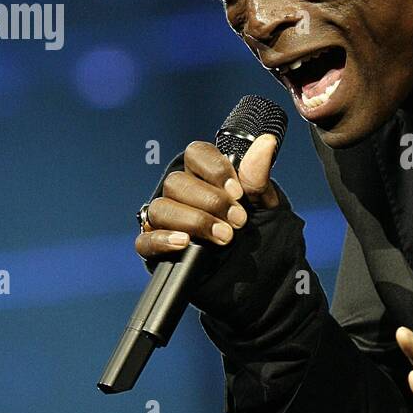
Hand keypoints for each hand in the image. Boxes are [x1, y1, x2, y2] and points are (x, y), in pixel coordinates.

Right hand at [134, 135, 280, 258]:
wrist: (258, 270)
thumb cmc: (257, 229)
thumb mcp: (263, 203)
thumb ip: (257, 175)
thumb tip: (267, 141)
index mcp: (205, 175)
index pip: (196, 154)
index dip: (215, 170)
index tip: (238, 193)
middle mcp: (181, 193)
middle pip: (176, 182)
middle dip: (210, 202)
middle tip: (238, 221)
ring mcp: (166, 220)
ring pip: (161, 209)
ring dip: (193, 221)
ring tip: (223, 236)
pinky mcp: (156, 249)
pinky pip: (145, 240)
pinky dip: (162, 240)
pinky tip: (184, 243)